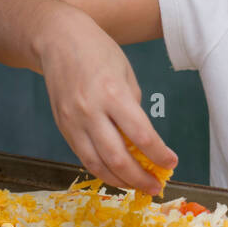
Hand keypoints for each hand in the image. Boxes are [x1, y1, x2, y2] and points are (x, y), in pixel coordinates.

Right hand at [35, 3, 177, 194]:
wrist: (56, 39)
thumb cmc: (97, 51)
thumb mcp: (125, 72)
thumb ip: (132, 107)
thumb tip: (141, 139)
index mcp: (112, 93)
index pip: (140, 135)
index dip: (158, 154)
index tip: (171, 163)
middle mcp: (90, 111)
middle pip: (117, 157)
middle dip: (140, 177)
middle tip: (156, 186)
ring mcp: (72, 121)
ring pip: (97, 164)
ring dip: (120, 181)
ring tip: (138, 187)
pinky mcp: (62, 126)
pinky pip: (83, 156)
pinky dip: (101, 169)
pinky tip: (116, 174)